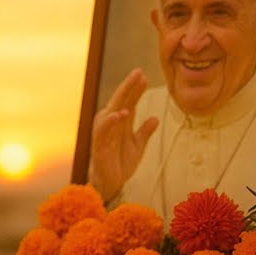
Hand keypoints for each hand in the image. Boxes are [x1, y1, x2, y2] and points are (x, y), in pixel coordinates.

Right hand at [90, 68, 158, 199]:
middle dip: (129, 85)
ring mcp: (104, 132)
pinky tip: (122, 113)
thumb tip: (156, 117)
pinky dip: (112, 120)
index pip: (129, 101)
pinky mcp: (99, 144)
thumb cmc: (121, 162)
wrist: (111, 183)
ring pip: (112, 109)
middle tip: (139, 72)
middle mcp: (111, 123)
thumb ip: (145, 131)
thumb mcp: (138, 145)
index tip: (144, 77)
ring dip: (122, 97)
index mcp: (121, 122)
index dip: (136, 89)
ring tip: (132, 85)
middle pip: (120, 100)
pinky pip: (104, 129)